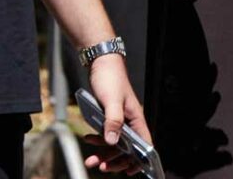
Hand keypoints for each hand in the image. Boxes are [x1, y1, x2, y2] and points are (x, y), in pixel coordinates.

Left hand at [83, 53, 151, 173]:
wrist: (101, 64)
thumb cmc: (111, 79)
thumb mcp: (112, 101)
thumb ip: (113, 122)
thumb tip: (113, 142)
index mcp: (136, 118)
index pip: (144, 143)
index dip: (140, 159)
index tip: (130, 171)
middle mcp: (130, 121)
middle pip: (127, 148)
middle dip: (115, 160)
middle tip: (101, 167)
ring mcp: (119, 120)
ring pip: (114, 143)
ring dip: (103, 153)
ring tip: (90, 159)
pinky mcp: (109, 117)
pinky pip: (105, 134)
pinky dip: (98, 141)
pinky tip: (88, 139)